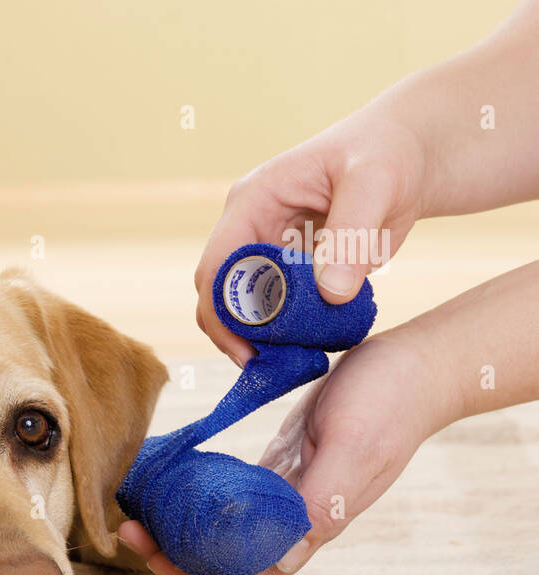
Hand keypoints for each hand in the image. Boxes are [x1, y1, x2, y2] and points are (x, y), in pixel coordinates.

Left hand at [119, 329, 453, 574]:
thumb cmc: (390, 401)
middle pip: (230, 556)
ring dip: (184, 525)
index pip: (251, 573)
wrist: (417, 364)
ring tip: (142, 506)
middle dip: (177, 552)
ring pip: (230, 525)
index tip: (153, 556)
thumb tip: (286, 548)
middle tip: (129, 527)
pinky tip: (175, 476)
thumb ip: (324, 500)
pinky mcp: (288, 462)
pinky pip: (240, 491)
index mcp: (315, 522)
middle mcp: (300, 514)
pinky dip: (204, 492)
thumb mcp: (353, 446)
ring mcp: (293, 489)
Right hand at [195, 112, 426, 365]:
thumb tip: (331, 293)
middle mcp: (251, 229)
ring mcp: (269, 251)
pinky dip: (291, 333)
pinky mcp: (292, 271)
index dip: (223, 312)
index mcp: (252, 202)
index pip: (217, 265)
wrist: (410, 157)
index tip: (248, 350)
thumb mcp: (374, 185)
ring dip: (264, 338)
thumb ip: (350, 237)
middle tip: (272, 368)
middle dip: (238, 334)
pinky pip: (279, 310)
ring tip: (295, 363)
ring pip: (247, 308)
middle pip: (222, 294)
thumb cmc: (386, 153)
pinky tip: (314, 348)